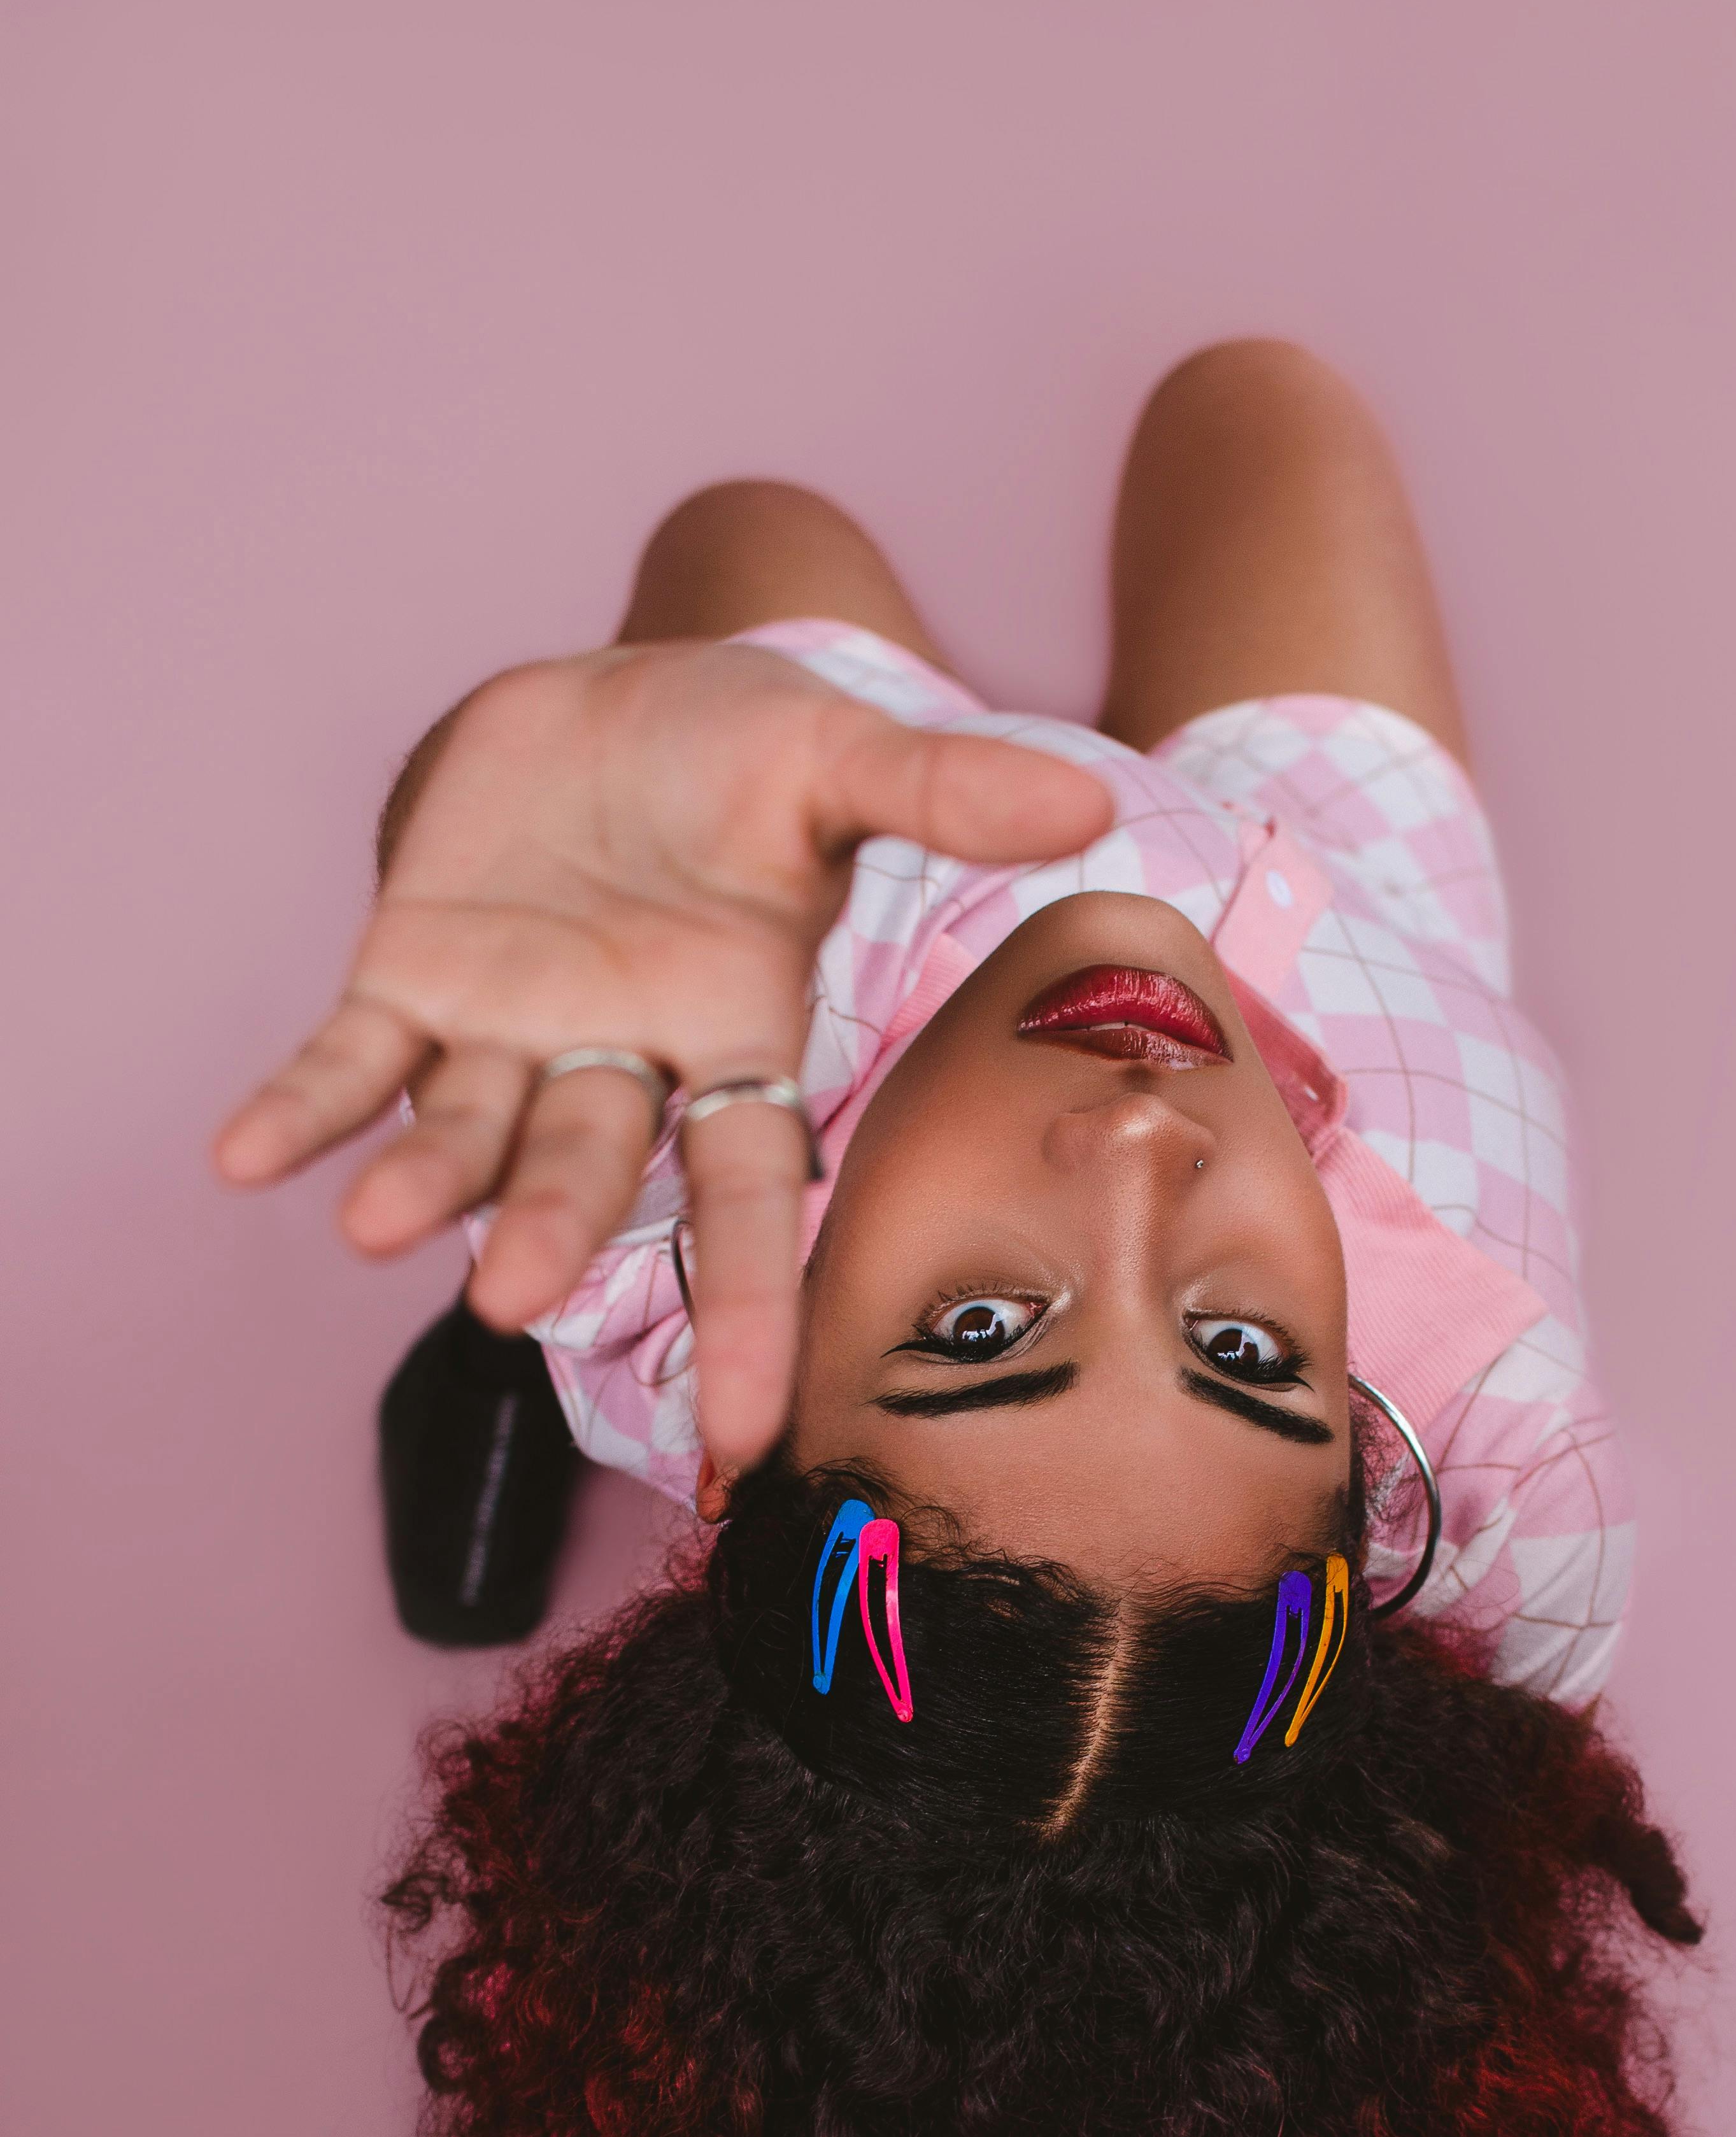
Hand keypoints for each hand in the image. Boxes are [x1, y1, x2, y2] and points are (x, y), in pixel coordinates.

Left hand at [212, 639, 1110, 1467]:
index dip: (748, 1312)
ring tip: (380, 1223)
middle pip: (598, 1171)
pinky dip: (303, 1108)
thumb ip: (943, 793)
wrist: (608, 699)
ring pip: (474, 1133)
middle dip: (560, 1232)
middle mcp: (626, 1068)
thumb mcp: (835, 757)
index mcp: (740, 1043)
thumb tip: (1092, 808)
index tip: (740, 1436)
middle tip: (514, 1298)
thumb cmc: (741, 749)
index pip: (754, 1198)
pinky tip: (243, 1158)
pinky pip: (351, 1061)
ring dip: (426, 1183)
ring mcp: (514, 1036)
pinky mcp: (414, 984)